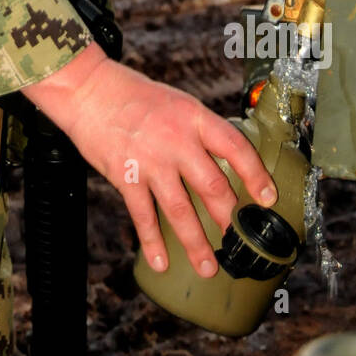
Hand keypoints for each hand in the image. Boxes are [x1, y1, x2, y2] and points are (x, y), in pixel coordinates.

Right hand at [22, 44, 276, 276]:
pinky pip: (143, 216)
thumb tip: (222, 163)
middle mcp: (176, 140)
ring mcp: (150, 160)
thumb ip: (197, 131)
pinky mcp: (125, 176)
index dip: (255, 175)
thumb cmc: (132, 94)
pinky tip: (161, 262)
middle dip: (229, 219)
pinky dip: (152, 242)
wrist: (88, 89)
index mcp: (193, 118)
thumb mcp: (176, 103)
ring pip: (180, 210)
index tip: (268, 199)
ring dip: (197, 242)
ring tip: (209, 267)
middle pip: (212, 186)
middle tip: (239, 241)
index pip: (235, 148)